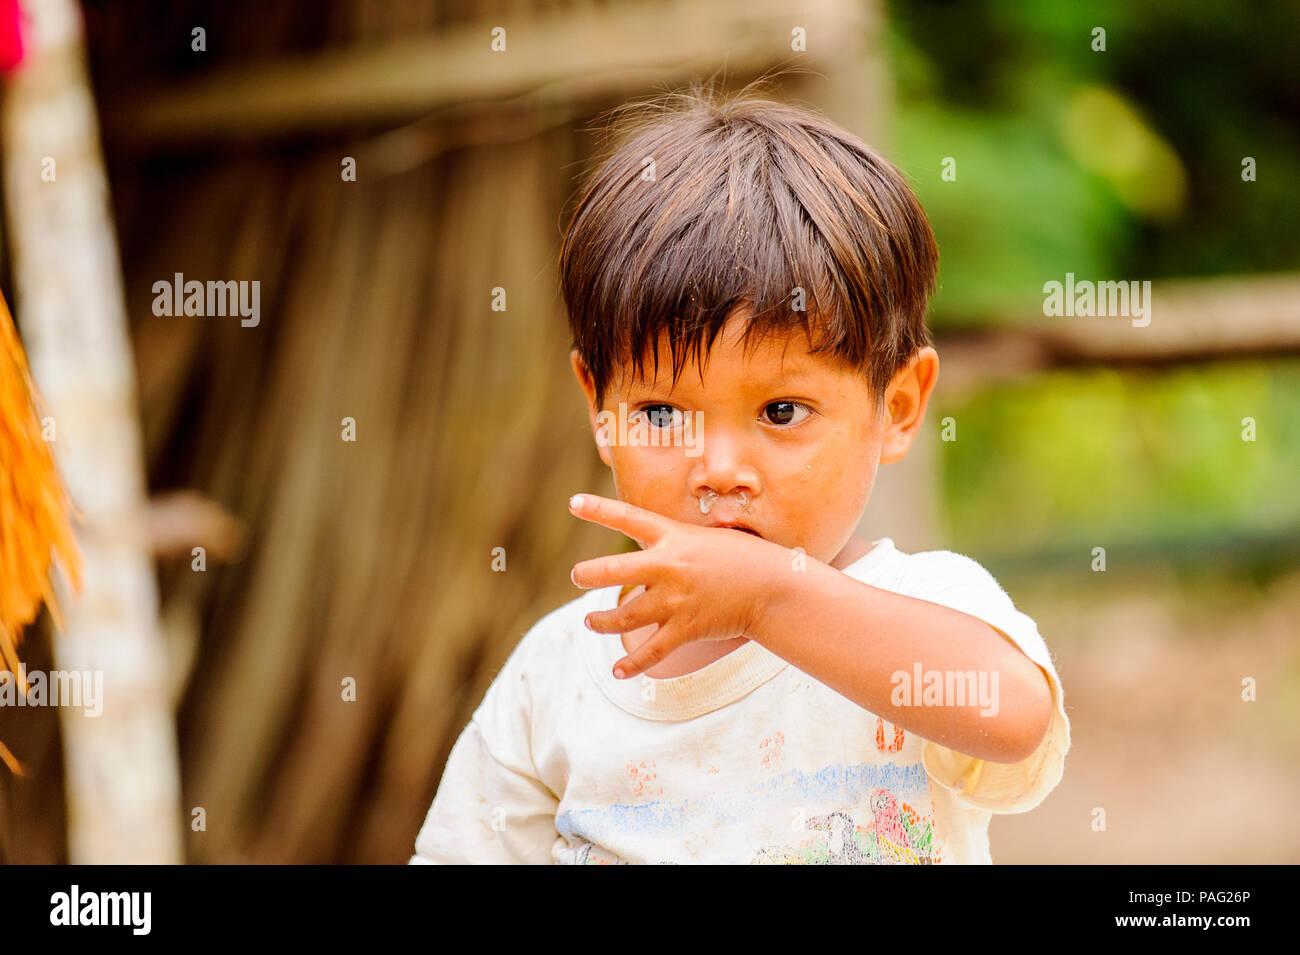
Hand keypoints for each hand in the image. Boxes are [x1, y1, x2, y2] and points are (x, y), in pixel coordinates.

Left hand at [567, 493, 785, 678]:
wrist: (774, 587)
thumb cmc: (743, 558)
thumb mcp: (707, 538)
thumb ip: (676, 543)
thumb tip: (655, 548)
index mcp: (674, 537)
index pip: (629, 518)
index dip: (598, 510)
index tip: (574, 503)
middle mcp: (669, 567)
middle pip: (613, 571)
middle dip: (587, 574)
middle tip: (576, 576)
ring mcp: (676, 600)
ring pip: (624, 616)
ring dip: (600, 621)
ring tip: (590, 621)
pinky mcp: (685, 629)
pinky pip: (651, 652)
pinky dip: (632, 664)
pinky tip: (618, 671)